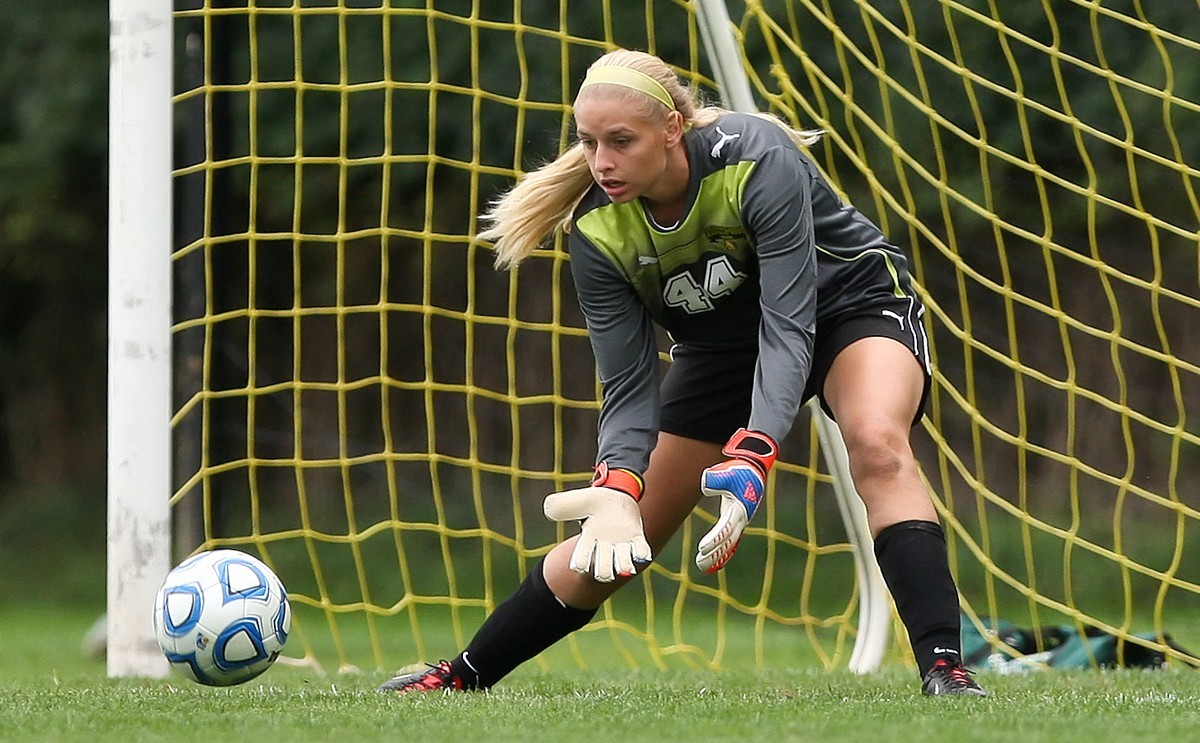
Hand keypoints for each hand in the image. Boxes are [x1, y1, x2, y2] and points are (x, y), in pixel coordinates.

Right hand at [543, 465, 651, 582]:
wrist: (617, 495)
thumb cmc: (594, 501)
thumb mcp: (576, 501)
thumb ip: (561, 505)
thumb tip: (548, 509)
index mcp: (589, 539)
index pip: (582, 555)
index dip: (580, 562)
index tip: (578, 567)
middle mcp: (605, 545)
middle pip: (602, 566)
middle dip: (603, 570)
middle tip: (604, 573)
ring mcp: (622, 543)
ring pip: (622, 561)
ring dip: (624, 565)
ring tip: (625, 569)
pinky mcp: (637, 537)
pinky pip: (641, 549)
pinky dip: (642, 553)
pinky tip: (643, 555)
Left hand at [695, 428, 778, 572]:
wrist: (752, 470)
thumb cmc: (738, 470)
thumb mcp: (726, 472)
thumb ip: (716, 478)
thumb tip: (705, 485)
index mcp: (740, 508)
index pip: (726, 528)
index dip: (715, 538)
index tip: (702, 547)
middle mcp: (742, 518)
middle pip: (728, 541)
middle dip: (715, 552)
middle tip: (700, 562)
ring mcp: (740, 522)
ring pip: (729, 544)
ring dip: (717, 556)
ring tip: (701, 566)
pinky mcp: (737, 522)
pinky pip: (731, 542)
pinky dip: (723, 554)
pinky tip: (712, 565)